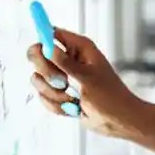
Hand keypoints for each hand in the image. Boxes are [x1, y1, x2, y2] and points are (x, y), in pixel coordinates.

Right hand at [27, 27, 154, 154]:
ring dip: (54, 94)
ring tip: (73, 99)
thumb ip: (65, 63)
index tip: (42, 55)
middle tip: (63, 82)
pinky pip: (44, 96)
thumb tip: (47, 48)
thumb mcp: (87, 77)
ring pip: (38, 79)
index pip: (51, 34)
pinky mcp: (58, 93)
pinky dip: (57, 106)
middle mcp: (68, 59)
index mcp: (79, 47)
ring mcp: (62, 76)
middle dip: (47, 73)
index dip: (42, 41)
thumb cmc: (109, 96)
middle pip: (38, 56)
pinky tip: (72, 108)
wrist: (116, 120)